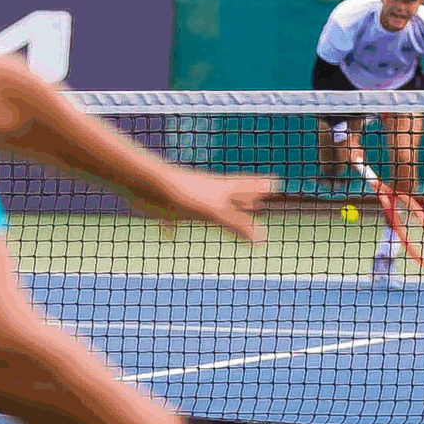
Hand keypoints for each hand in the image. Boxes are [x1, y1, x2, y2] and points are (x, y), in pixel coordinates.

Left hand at [133, 171, 276, 242]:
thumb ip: (236, 225)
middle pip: (235, 194)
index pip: (249, 185)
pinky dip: (178, 227)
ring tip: (229, 214)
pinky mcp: (173, 208)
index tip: (277, 182)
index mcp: (223, 189)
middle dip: (248, 197)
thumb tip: (262, 241)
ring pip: (212, 205)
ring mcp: (192, 199)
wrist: (146, 185)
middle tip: (260, 199)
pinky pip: (181, 218)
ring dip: (223, 211)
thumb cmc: (182, 194)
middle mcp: (210, 192)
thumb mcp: (214, 213)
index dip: (263, 184)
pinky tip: (169, 237)